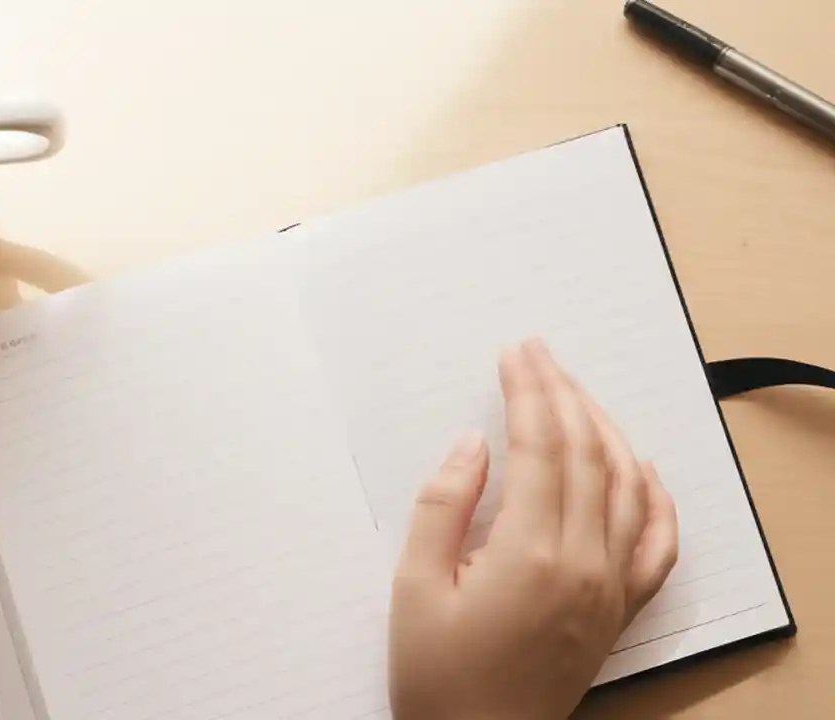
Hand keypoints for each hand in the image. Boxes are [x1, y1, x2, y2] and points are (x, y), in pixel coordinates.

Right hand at [389, 340, 677, 719]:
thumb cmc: (438, 676)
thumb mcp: (414, 586)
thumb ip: (444, 505)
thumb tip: (475, 444)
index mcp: (531, 553)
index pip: (541, 446)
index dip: (529, 392)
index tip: (516, 354)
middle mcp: (584, 563)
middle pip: (586, 453)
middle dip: (561, 393)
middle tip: (537, 354)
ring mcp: (610, 587)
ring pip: (627, 484)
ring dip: (604, 428)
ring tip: (574, 391)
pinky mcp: (618, 610)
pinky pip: (658, 544)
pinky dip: (656, 497)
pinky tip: (641, 467)